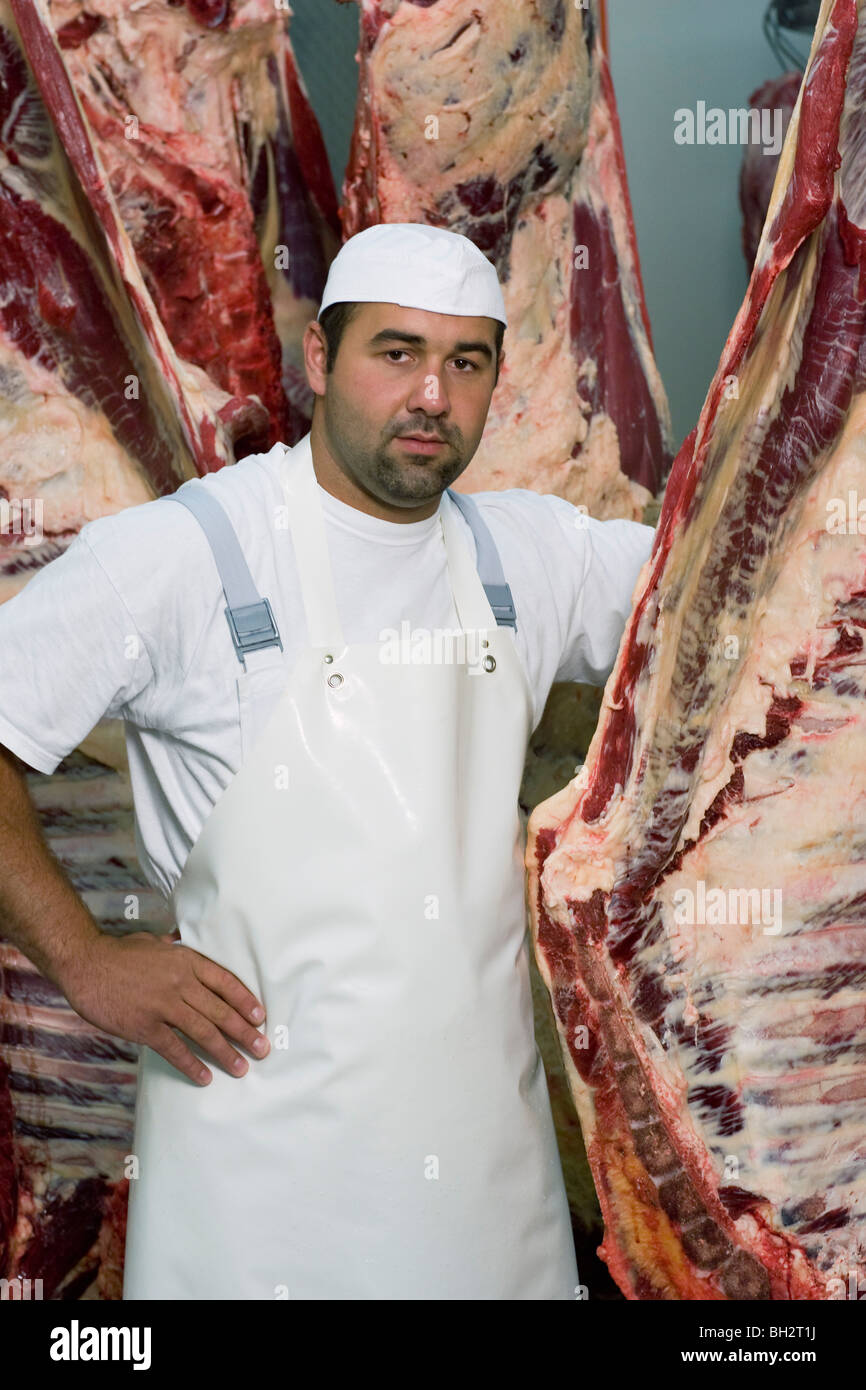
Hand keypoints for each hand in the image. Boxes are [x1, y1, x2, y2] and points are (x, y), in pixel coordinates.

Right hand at [61, 931, 269, 1084]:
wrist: (86, 964)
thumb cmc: (119, 952)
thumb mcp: (155, 942)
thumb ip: (175, 946)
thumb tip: (186, 939)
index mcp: (187, 961)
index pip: (226, 983)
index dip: (246, 1001)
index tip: (261, 1017)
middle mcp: (181, 984)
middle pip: (221, 1011)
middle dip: (245, 1033)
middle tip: (263, 1048)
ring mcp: (164, 1006)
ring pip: (204, 1032)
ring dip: (226, 1052)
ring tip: (242, 1067)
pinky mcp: (145, 1026)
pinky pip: (175, 1049)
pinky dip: (192, 1064)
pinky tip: (205, 1077)